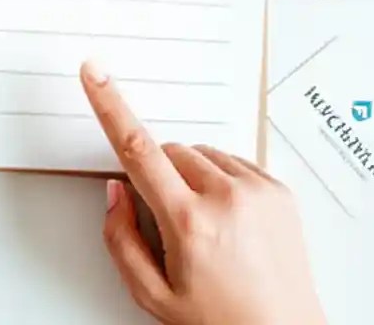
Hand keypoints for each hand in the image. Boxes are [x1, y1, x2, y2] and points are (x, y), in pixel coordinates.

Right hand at [80, 61, 325, 324]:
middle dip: (158, 174)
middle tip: (168, 218)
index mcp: (189, 223)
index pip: (137, 149)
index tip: (95, 73)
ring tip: (204, 224)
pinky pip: (234, 163)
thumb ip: (121, 239)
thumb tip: (116, 192)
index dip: (110, 105)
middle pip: (169, 151)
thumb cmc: (220, 322)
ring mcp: (258, 191)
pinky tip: (226, 220)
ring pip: (201, 154)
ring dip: (191, 176)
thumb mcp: (152, 295)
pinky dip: (221, 181)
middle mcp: (226, 198)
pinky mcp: (279, 190)